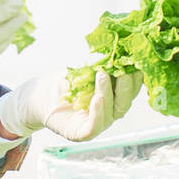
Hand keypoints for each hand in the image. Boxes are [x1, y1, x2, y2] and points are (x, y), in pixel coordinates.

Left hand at [0, 68, 141, 141]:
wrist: (42, 95)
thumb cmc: (67, 81)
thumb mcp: (87, 69)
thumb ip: (103, 62)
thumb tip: (120, 44)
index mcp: (115, 97)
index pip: (131, 89)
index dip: (135, 77)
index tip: (136, 61)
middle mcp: (110, 112)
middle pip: (125, 102)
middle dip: (127, 86)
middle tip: (125, 70)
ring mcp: (98, 124)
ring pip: (111, 112)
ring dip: (108, 93)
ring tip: (102, 75)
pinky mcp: (83, 133)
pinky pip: (95, 126)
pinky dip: (97, 112)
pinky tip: (97, 98)